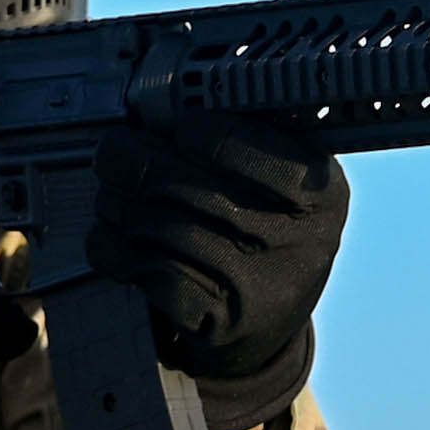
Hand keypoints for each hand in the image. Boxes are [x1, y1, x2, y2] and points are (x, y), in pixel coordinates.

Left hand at [93, 113, 347, 422]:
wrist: (270, 324)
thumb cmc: (267, 233)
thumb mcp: (283, 186)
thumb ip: (245, 142)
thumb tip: (162, 105)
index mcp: (320, 191)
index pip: (241, 145)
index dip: (193, 130)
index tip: (171, 127)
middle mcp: (295, 239)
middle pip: (186, 184)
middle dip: (134, 161)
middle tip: (112, 152)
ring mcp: (256, 284)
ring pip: (158, 225)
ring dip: (117, 204)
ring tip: (109, 193)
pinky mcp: (218, 319)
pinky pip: (146, 270)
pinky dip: (114, 248)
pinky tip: (112, 235)